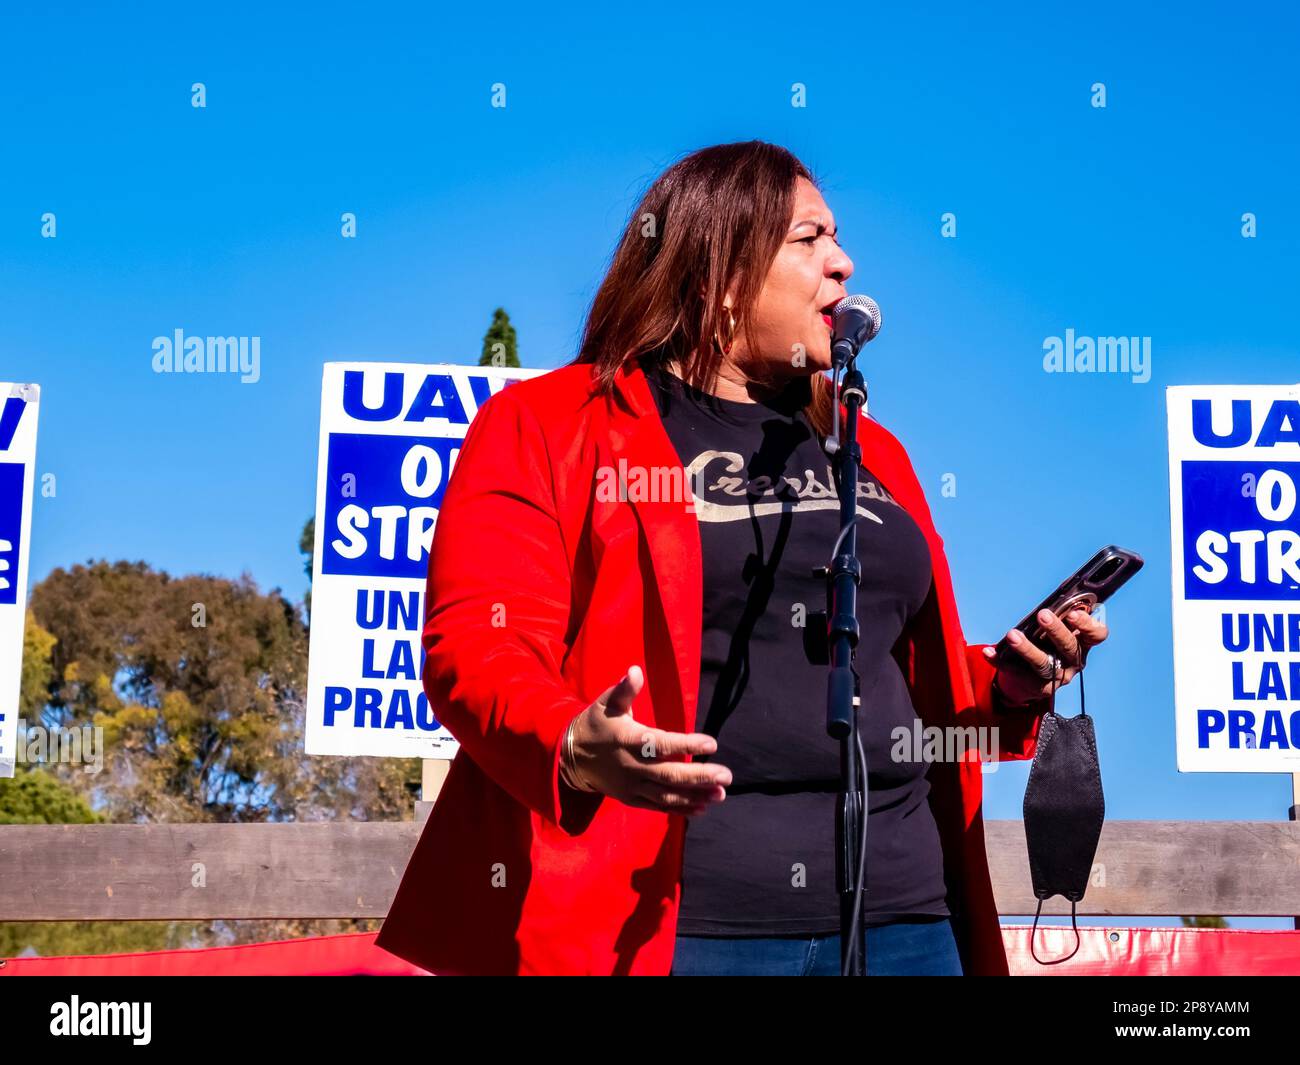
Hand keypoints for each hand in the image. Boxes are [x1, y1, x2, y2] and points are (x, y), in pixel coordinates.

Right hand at [564, 665, 731, 816]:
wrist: (571, 757)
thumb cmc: (596, 724)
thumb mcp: (606, 703)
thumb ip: (624, 689)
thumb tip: (635, 671)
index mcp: (629, 740)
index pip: (662, 744)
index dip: (687, 745)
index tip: (712, 743)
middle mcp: (632, 766)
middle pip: (669, 775)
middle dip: (700, 776)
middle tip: (726, 775)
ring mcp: (632, 786)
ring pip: (667, 795)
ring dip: (695, 796)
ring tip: (720, 794)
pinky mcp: (631, 799)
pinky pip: (658, 807)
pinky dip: (680, 809)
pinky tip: (701, 808)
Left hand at [980, 603, 1109, 705]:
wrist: (1028, 681)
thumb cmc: (1044, 645)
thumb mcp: (1054, 632)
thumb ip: (1057, 617)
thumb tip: (1053, 597)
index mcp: (1082, 643)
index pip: (1097, 635)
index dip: (1088, 624)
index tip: (1072, 613)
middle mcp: (1072, 661)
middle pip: (1069, 647)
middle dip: (1056, 630)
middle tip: (1042, 615)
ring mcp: (1056, 677)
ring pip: (1043, 663)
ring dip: (1027, 648)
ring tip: (1012, 635)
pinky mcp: (1035, 687)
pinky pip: (1016, 672)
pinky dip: (1001, 661)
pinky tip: (989, 652)